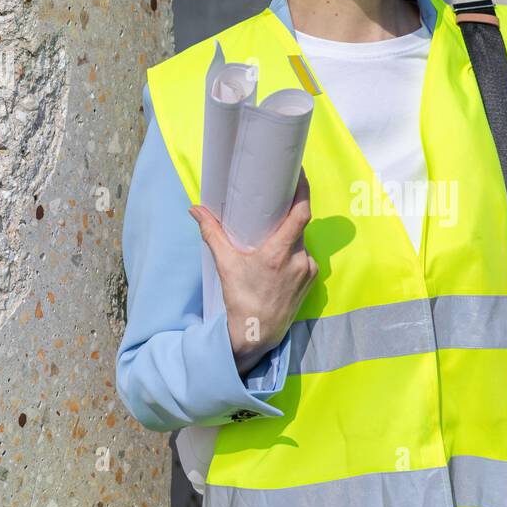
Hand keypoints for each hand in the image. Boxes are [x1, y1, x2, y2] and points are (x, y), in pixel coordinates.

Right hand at [187, 167, 317, 369]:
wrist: (258, 333)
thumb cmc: (241, 299)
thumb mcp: (225, 264)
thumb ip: (212, 233)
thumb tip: (195, 209)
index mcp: (279, 252)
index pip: (301, 213)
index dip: (303, 191)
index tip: (299, 174)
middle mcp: (299, 259)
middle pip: (300, 224)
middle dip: (289, 212)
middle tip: (278, 199)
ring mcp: (308, 270)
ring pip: (302, 241)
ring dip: (290, 234)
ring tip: (273, 232)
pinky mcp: (311, 279)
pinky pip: (304, 256)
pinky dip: (293, 251)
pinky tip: (280, 255)